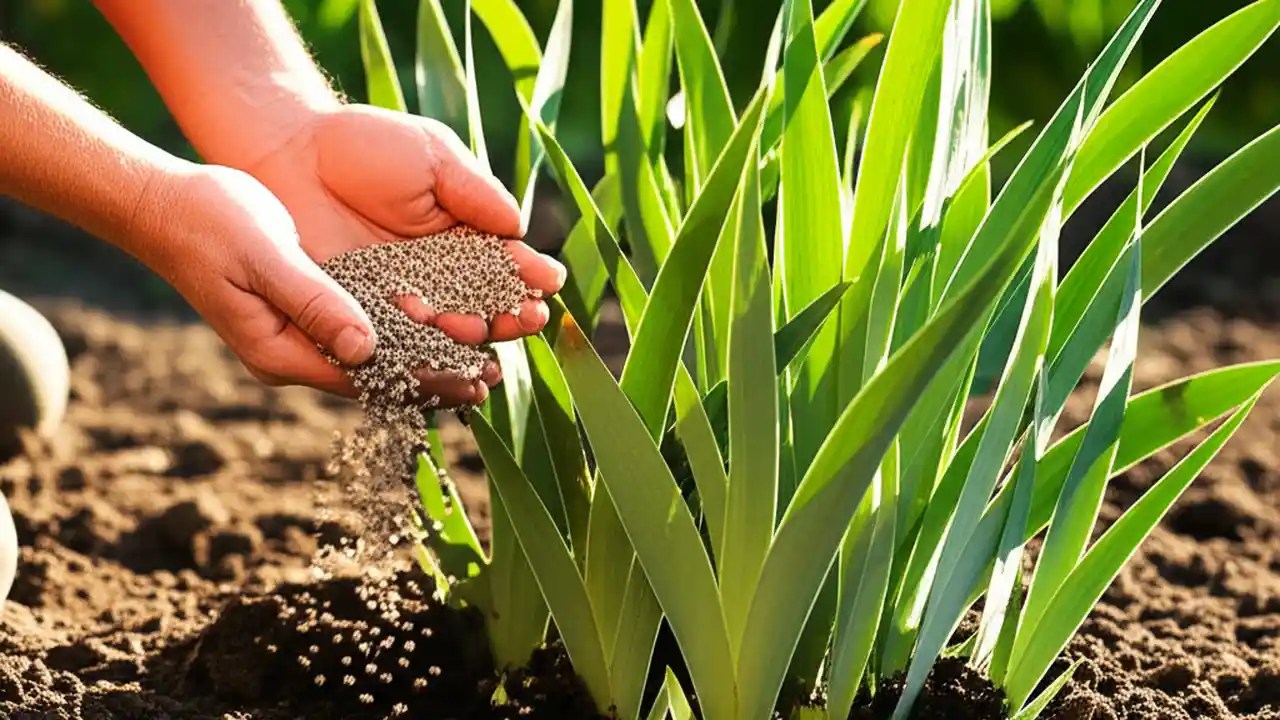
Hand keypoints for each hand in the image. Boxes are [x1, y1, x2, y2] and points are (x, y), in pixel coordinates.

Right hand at [138, 165, 495, 406]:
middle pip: (375, 380)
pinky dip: (403, 333)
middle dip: (433, 381)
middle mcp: (291, 353)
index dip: (422, 382)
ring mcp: (296, 336)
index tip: (472, 382)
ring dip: (425, 360)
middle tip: (492, 381)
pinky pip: (362, 333)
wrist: (167, 206)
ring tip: (481, 362)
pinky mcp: (303, 312)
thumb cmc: (210, 222)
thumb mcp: (264, 257)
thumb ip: (312, 301)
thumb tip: (364, 348)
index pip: (364, 380)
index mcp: (279, 350)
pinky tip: (441, 326)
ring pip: (373, 360)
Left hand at [245, 104, 566, 390]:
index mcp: (463, 239)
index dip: (528, 275)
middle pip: (483, 308)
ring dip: (468, 347)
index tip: (547, 283)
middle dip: (508, 318)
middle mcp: (438, 279)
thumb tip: (517, 227)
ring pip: (443, 336)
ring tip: (486, 348)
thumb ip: (474, 190)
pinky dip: (416, 363)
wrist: (289, 154)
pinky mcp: (359, 320)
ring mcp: (400, 304)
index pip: (504, 265)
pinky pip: (393, 348)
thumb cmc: (364, 144)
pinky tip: (437, 370)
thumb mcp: (432, 155)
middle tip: (526, 321)